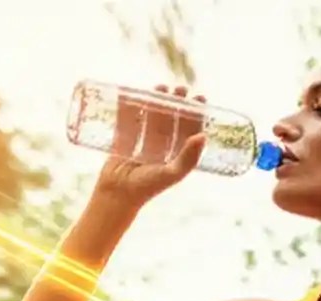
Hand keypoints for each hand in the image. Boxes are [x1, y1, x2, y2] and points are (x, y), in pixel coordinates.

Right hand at [94, 83, 208, 206]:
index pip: (190, 129)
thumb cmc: (147, 187)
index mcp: (176, 154)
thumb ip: (188, 158)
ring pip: (152, 115)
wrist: (116, 193)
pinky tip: (135, 92)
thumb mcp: (171, 173)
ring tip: (162, 86)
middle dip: (177, 102)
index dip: (196, 114)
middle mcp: (161, 146)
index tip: (200, 98)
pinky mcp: (123, 137)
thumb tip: (204, 136)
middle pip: (172, 118)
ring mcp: (142, 140)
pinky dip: (131, 104)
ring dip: (158, 100)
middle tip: (181, 88)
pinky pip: (129, 117)